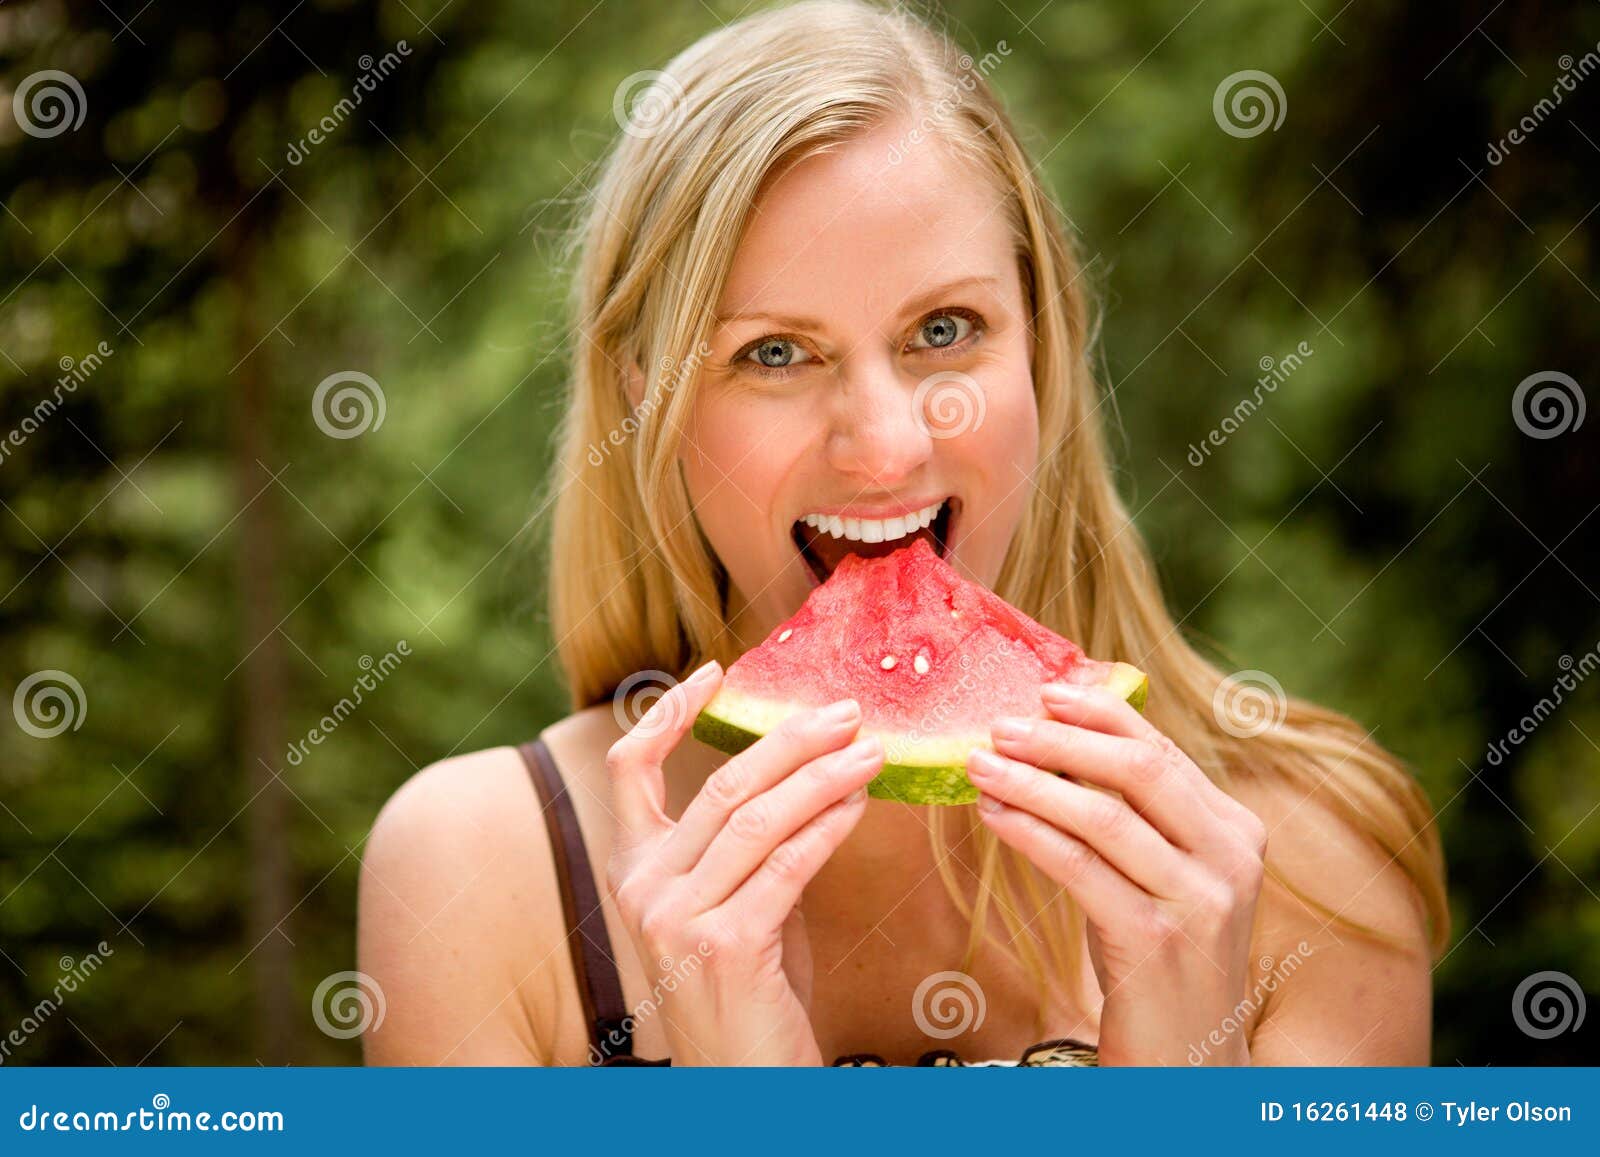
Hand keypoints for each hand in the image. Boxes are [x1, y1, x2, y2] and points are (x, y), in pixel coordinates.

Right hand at [604, 660, 883, 1065]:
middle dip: (791, 740)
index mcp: (633, 870)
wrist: (744, 1089)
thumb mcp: (732, 907)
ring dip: (824, 775)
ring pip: (759, 818)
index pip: (629, 770)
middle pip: (721, 785)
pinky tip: (862, 802)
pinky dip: (830, 825)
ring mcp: (677, 918)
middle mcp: (643, 889)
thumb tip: (803, 772)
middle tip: (846, 711)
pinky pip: (788, 864)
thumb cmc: (748, 996)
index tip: (714, 671)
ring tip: (870, 749)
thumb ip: (747, 848)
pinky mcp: (724, 946)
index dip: (667, 713)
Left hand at [965, 682, 1268, 1065]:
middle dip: (1062, 740)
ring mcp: (1197, 901)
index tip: (1048, 690)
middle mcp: (1228, 859)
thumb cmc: (1163, 961)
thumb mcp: (1167, 878)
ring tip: (979, 764)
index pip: (1163, 750)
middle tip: (1001, 725)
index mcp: (1236, 831)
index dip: (1102, 713)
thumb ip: (1140, 817)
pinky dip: (1029, 833)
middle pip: (1137, 771)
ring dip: (1031, 782)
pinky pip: (1079, 867)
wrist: (1192, 1063)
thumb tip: (1062, 744)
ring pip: (1103, 816)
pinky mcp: (1154, 941)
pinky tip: (993, 815)